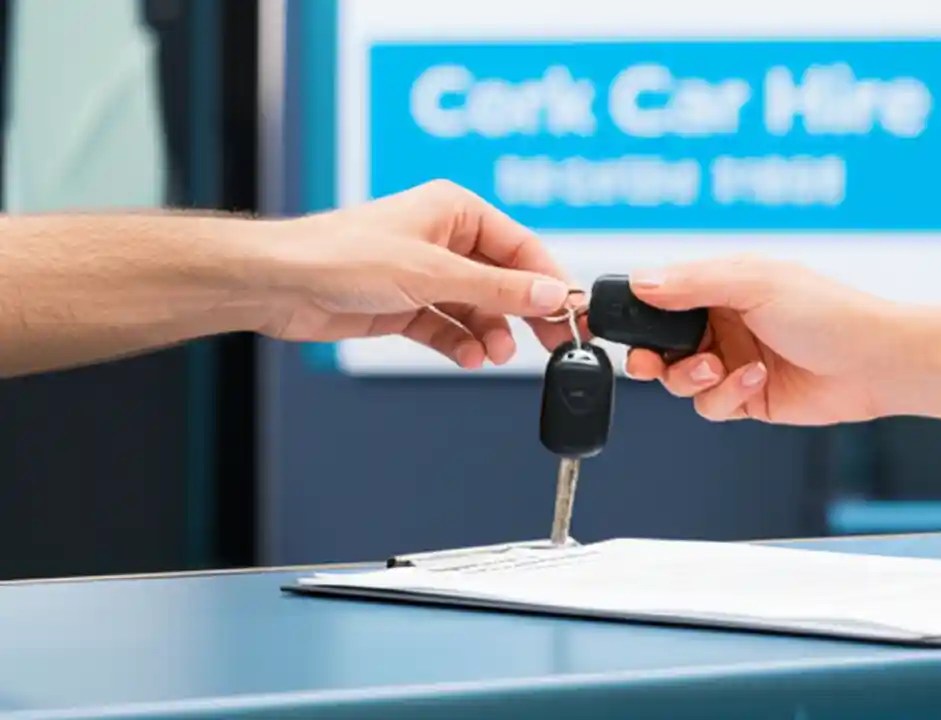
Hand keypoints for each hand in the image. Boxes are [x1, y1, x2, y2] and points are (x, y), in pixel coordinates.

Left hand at [256, 180, 581, 367]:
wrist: (280, 284)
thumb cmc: (342, 256)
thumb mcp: (433, 274)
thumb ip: (497, 290)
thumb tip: (550, 293)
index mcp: (455, 210)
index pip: (521, 246)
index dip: (548, 280)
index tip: (571, 312)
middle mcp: (444, 239)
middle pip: (504, 280)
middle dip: (523, 313)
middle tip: (551, 343)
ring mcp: (424, 274)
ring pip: (477, 308)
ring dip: (490, 333)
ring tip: (494, 354)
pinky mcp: (405, 305)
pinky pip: (448, 327)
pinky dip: (460, 343)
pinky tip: (468, 357)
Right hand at [625, 256, 898, 424]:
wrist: (876, 364)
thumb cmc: (830, 313)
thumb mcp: (756, 283)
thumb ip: (694, 282)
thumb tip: (643, 280)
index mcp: (724, 285)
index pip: (664, 297)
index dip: (642, 314)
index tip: (627, 326)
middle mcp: (726, 323)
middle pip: (663, 344)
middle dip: (653, 356)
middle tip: (651, 362)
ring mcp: (735, 361)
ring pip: (681, 380)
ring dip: (692, 377)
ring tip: (718, 369)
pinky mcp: (748, 398)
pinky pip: (712, 405)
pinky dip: (726, 395)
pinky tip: (756, 379)